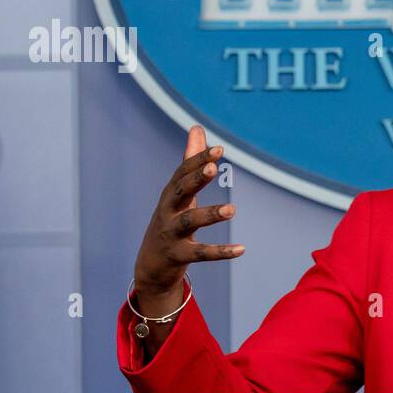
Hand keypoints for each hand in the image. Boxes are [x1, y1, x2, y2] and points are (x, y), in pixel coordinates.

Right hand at [132, 124, 244, 300]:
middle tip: (213, 168)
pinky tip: (241, 249)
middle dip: (194, 180)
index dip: (199, 160)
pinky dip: (220, 252)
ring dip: (209, 215)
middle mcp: (167, 211)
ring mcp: (171, 234)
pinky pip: (201, 253)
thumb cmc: (170, 221)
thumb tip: (197, 128)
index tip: (219, 149)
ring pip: (189, 222)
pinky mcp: (178, 255)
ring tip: (232, 209)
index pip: (183, 173)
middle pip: (180, 192)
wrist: (151, 264)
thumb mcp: (179, 192)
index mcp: (170, 194)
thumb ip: (190, 162)